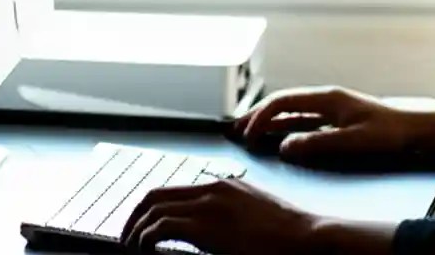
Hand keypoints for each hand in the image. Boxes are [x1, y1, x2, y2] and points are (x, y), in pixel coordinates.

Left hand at [120, 177, 318, 253]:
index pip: (174, 189)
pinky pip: (161, 227)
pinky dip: (147, 238)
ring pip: (154, 208)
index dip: (152, 207)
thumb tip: (213, 232)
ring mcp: (208, 204)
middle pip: (155, 194)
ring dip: (137, 229)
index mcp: (223, 186)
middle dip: (135, 216)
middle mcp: (212, 189)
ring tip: (132, 247)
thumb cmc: (288, 234)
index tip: (143, 225)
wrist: (306, 237)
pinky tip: (146, 250)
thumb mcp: (255, 215)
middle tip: (128, 237)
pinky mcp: (205, 225)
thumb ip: (231, 216)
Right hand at [233, 86, 419, 162]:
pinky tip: (278, 132)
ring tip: (249, 129)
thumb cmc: (389, 131)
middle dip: (258, 114)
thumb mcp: (352, 140)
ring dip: (269, 118)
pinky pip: (302, 117)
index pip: (284, 101)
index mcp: (327, 98)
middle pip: (283, 102)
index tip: (249, 132)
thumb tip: (285, 146)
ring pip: (291, 109)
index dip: (262, 116)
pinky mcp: (336, 116)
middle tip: (236, 128)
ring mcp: (330, 106)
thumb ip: (318, 143)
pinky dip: (284, 123)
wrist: (413, 127)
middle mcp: (326, 98)